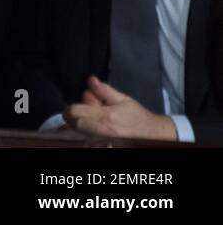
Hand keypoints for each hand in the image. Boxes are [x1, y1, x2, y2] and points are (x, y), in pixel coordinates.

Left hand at [63, 76, 178, 140]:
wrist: (151, 135)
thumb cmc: (137, 116)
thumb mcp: (123, 99)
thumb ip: (104, 90)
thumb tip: (91, 80)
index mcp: (104, 117)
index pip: (73, 112)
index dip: (73, 106)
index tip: (83, 103)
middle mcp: (99, 130)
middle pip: (72, 122)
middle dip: (76, 114)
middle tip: (91, 110)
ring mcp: (99, 139)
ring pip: (77, 129)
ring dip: (81, 121)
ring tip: (96, 118)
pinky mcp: (101, 144)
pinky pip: (85, 135)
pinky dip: (85, 129)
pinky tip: (97, 125)